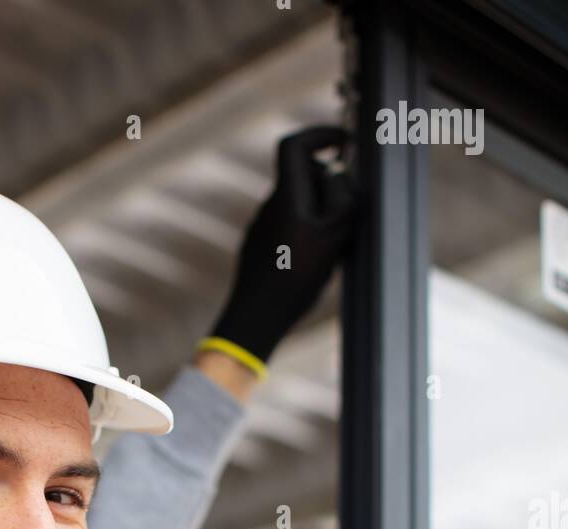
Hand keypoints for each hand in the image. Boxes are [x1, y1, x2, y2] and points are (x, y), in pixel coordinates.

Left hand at [207, 125, 357, 365]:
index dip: (319, 134)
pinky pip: (289, 226)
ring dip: (321, 211)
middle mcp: (269, 206)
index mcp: (286, 197)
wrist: (254, 320)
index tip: (343, 142)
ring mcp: (262, 227)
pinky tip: (315, 264)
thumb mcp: (334, 238)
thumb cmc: (293, 281)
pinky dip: (307, 233)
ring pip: (298, 202)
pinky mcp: (260, 247)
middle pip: (303, 175)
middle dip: (330, 183)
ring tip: (333, 246)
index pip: (294, 144)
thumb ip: (344, 200)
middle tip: (348, 211)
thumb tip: (340, 175)